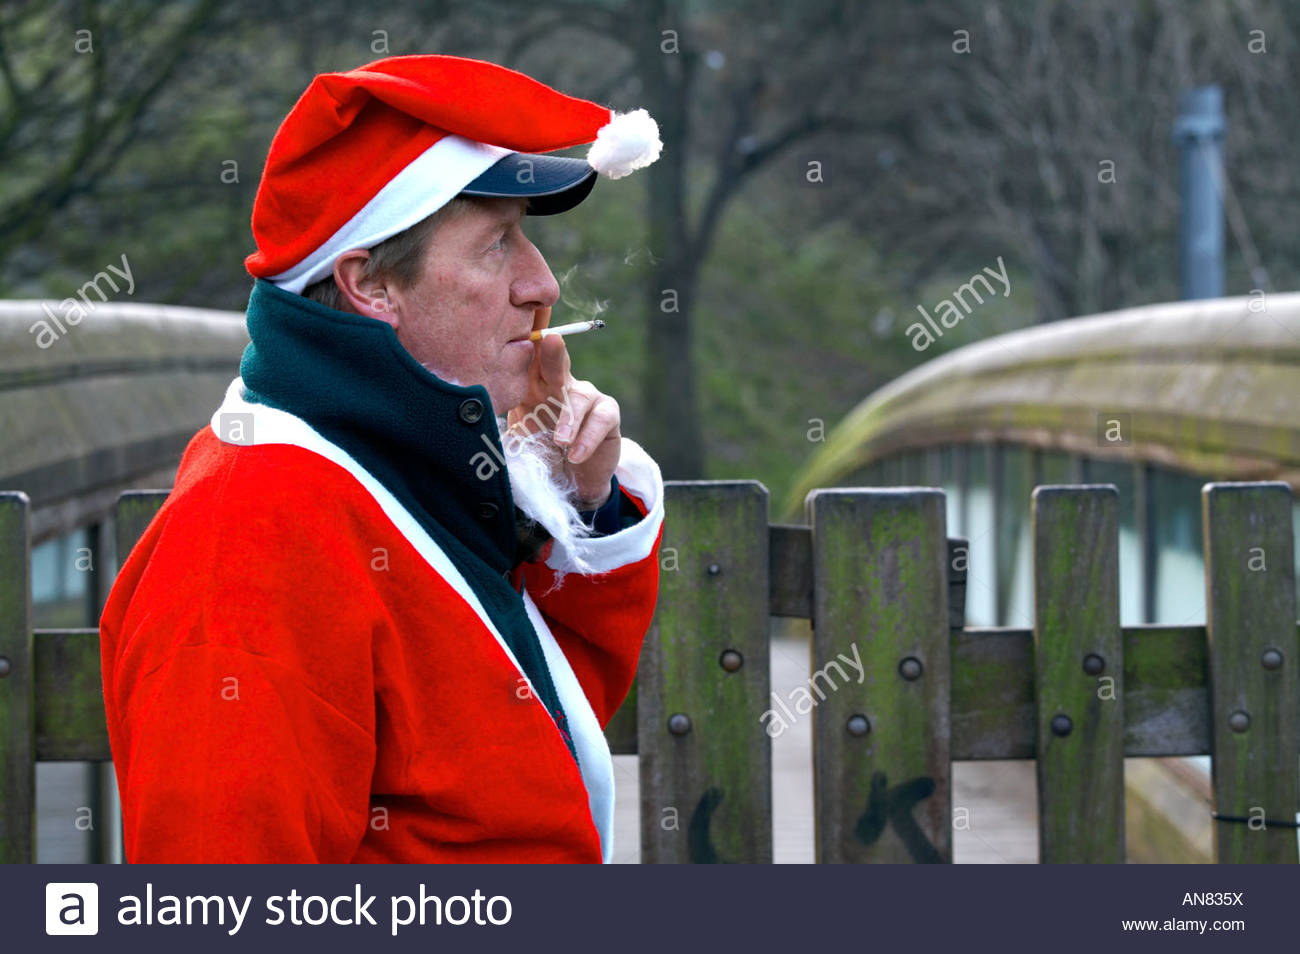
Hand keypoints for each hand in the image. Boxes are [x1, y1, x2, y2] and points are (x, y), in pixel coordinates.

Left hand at [507, 307, 620, 508]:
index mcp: (531, 383)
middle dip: (551, 349)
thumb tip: (470, 412)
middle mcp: (559, 382)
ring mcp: (586, 396)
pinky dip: (586, 437)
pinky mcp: (607, 414)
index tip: (516, 307)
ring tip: (559, 441)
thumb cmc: (537, 452)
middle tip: (549, 341)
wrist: (568, 482)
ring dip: (568, 419)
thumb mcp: (515, 435)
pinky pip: (600, 419)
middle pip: (554, 360)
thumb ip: (503, 421)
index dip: (524, 335)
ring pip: (579, 396)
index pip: (526, 355)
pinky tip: (574, 454)